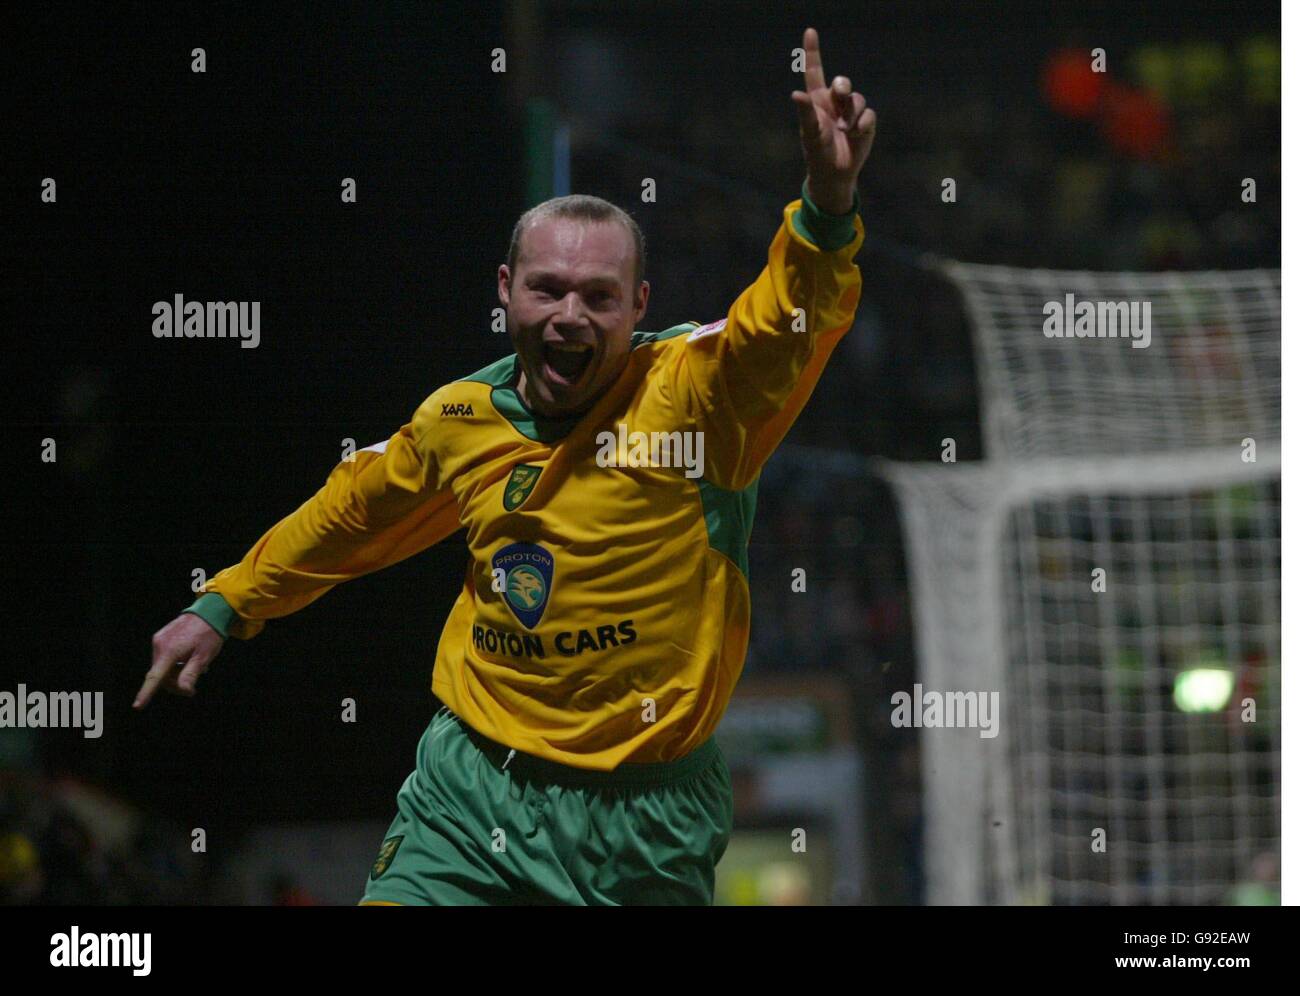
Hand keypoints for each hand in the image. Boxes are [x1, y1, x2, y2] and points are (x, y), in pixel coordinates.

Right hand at [135, 612, 225, 707]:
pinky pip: (164, 657)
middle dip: (175, 682)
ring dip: (176, 672)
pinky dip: (174, 663)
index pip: (156, 677)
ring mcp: (158, 640)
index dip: (146, 693)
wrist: (209, 612)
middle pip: (161, 675)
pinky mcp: (160, 637)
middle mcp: (159, 645)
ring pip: (162, 667)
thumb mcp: (204, 657)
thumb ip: (191, 675)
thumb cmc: (209, 635)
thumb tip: (184, 691)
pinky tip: (189, 658)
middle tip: (194, 684)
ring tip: (196, 665)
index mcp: (170, 651)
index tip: (137, 706)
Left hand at [791, 27, 876, 214]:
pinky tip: (855, 136)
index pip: (815, 72)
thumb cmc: (817, 153)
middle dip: (843, 87)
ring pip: (857, 99)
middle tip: (839, 95)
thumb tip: (796, 94)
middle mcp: (834, 103)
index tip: (809, 31)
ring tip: (844, 131)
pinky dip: (862, 125)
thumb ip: (805, 112)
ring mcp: (851, 112)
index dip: (813, 52)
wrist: (835, 173)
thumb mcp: (810, 133)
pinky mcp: (865, 122)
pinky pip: (869, 114)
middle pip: (842, 82)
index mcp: (817, 101)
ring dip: (851, 115)